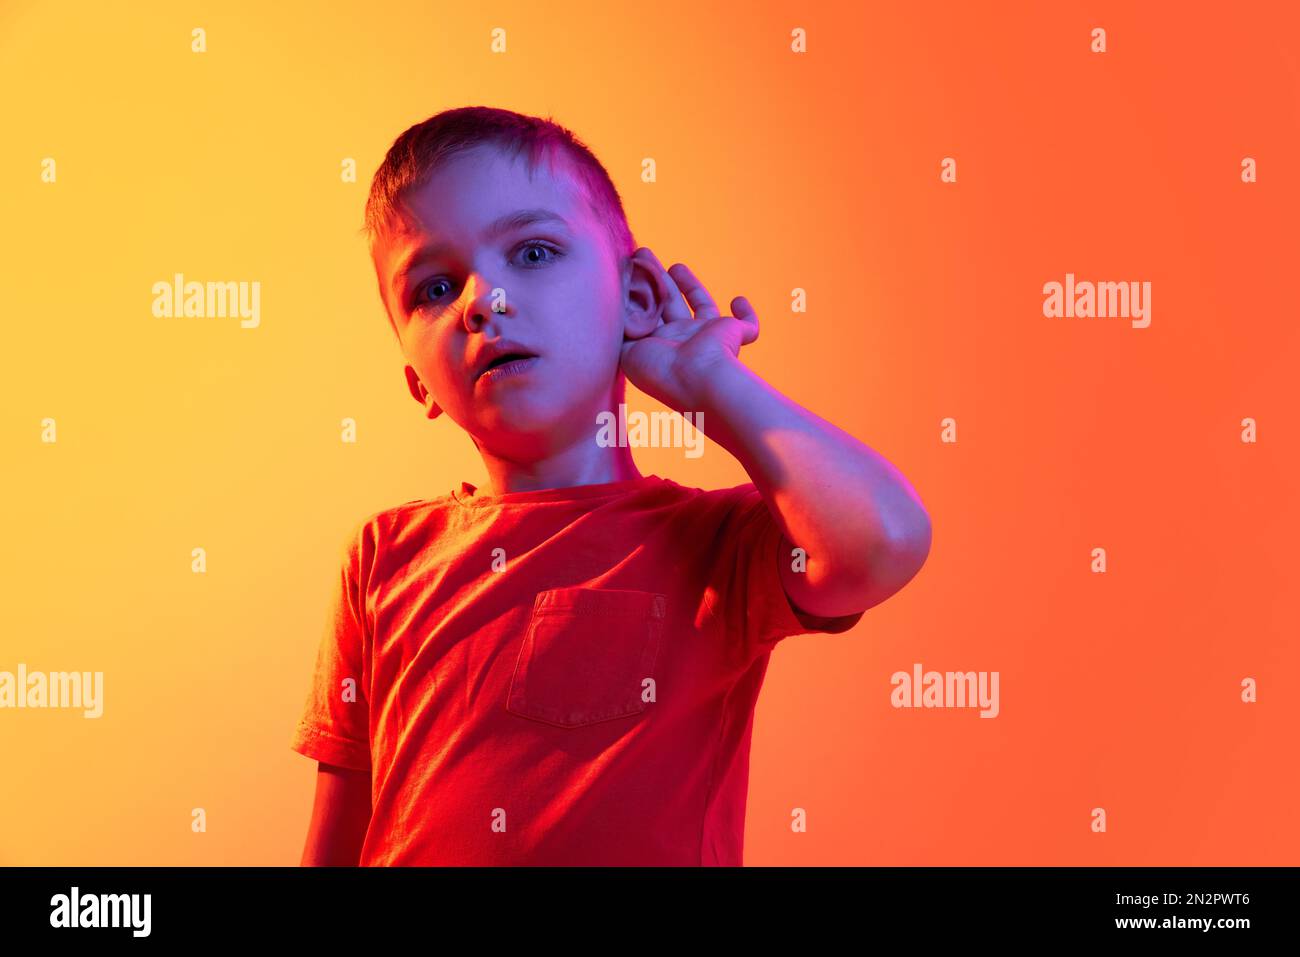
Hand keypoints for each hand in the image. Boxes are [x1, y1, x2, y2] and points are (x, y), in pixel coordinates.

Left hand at [619, 248, 758, 411]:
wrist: (697, 377)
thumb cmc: (660, 369)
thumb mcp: (626, 349)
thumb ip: (622, 327)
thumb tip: (614, 304)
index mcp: (659, 346)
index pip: (646, 314)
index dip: (636, 293)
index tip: (625, 271)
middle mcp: (683, 341)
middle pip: (669, 303)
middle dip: (655, 279)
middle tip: (642, 254)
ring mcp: (709, 337)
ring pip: (702, 306)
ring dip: (691, 285)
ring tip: (676, 266)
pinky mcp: (734, 333)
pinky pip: (749, 325)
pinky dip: (747, 314)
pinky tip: (739, 300)